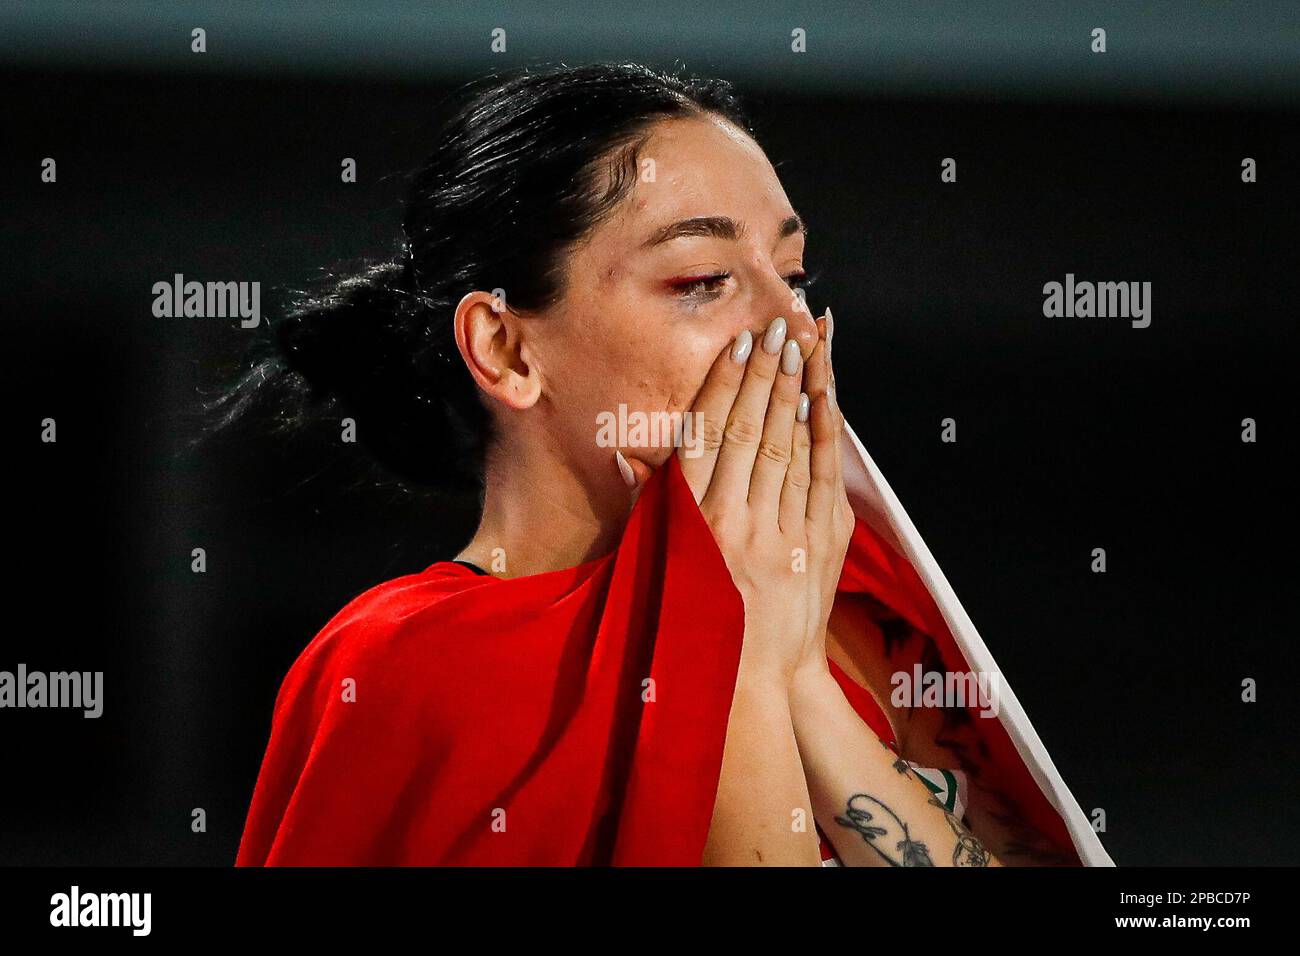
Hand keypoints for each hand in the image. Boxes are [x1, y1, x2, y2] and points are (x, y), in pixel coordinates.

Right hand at [663, 310, 849, 682]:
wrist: (744, 677)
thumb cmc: (693, 616)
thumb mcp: (657, 560)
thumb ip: (650, 503)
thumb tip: (625, 455)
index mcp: (688, 517)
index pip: (706, 434)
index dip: (724, 384)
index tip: (737, 345)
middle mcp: (727, 518)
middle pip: (747, 428)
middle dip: (763, 373)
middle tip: (776, 327)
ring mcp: (772, 533)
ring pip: (782, 446)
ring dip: (791, 393)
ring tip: (798, 349)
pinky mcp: (808, 548)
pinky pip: (814, 480)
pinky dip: (818, 438)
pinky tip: (819, 403)